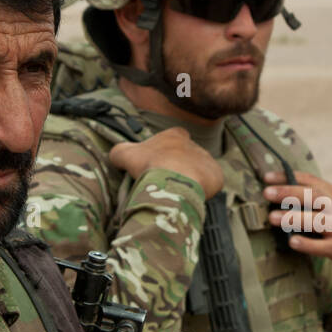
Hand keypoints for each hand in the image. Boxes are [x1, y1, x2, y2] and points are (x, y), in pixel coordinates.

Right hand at [108, 127, 223, 198]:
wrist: (172, 180)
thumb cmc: (149, 165)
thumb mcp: (124, 154)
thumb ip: (118, 152)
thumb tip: (114, 156)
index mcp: (176, 135)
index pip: (174, 139)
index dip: (165, 152)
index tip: (157, 165)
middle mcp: (195, 144)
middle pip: (187, 156)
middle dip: (179, 168)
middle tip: (166, 182)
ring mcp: (208, 160)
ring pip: (199, 170)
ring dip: (191, 180)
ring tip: (178, 192)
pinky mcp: (216, 176)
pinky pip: (210, 183)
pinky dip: (203, 190)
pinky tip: (191, 196)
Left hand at [263, 171, 331, 279]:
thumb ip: (315, 200)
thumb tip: (280, 193)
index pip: (312, 181)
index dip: (289, 177)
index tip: (267, 177)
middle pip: (314, 196)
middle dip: (289, 193)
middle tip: (267, 193)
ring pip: (318, 220)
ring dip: (294, 218)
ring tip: (272, 217)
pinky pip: (323, 247)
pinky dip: (307, 244)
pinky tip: (292, 241)